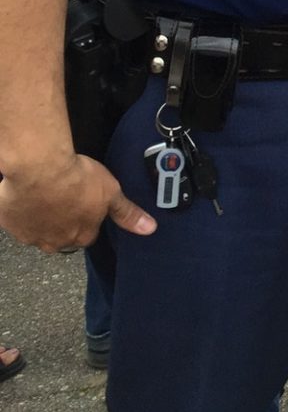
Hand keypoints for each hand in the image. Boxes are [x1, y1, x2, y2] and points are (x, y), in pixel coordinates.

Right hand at [0, 152, 155, 252]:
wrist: (40, 169)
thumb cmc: (76, 179)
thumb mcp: (111, 192)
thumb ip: (127, 213)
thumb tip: (149, 229)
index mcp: (81, 236)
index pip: (88, 233)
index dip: (88, 217)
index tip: (85, 202)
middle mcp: (54, 242)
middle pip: (61, 235)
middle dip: (63, 219)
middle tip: (64, 194)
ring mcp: (29, 234)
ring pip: (37, 228)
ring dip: (41, 214)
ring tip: (45, 190)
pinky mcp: (8, 222)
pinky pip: (14, 218)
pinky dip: (19, 207)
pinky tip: (26, 190)